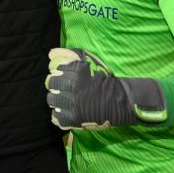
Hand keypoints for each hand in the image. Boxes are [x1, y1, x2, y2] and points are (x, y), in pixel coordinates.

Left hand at [45, 48, 166, 129]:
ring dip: (55, 99)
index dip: (59, 72)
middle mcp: (75, 87)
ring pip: (52, 100)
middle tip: (60, 88)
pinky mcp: (75, 119)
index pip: (58, 69)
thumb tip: (51, 53)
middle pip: (52, 83)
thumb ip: (73, 56)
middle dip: (54, 84)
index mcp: (79, 73)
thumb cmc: (106, 81)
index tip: (62, 74)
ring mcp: (74, 104)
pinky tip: (63, 112)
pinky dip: (58, 115)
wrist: (122, 102)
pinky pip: (57, 116)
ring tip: (61, 100)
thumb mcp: (92, 64)